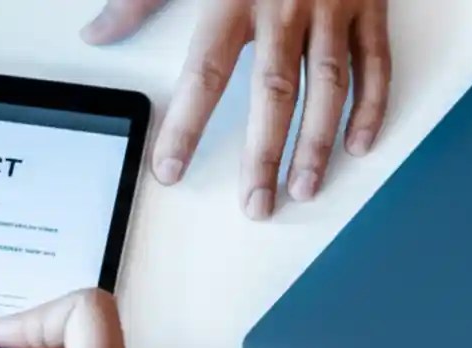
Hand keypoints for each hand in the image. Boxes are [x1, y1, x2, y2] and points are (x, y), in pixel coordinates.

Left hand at [83, 0, 391, 218]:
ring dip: (317, 143)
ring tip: (304, 187)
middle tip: (255, 203)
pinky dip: (372, 105)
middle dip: (263, 155)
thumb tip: (97, 34)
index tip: (171, 169)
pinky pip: (375, 62)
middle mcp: (284, 8)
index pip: (204, 76)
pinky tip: (359, 144)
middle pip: (272, 94)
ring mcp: (332, 8)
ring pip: (328, 87)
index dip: (186, 127)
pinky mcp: (369, 3)